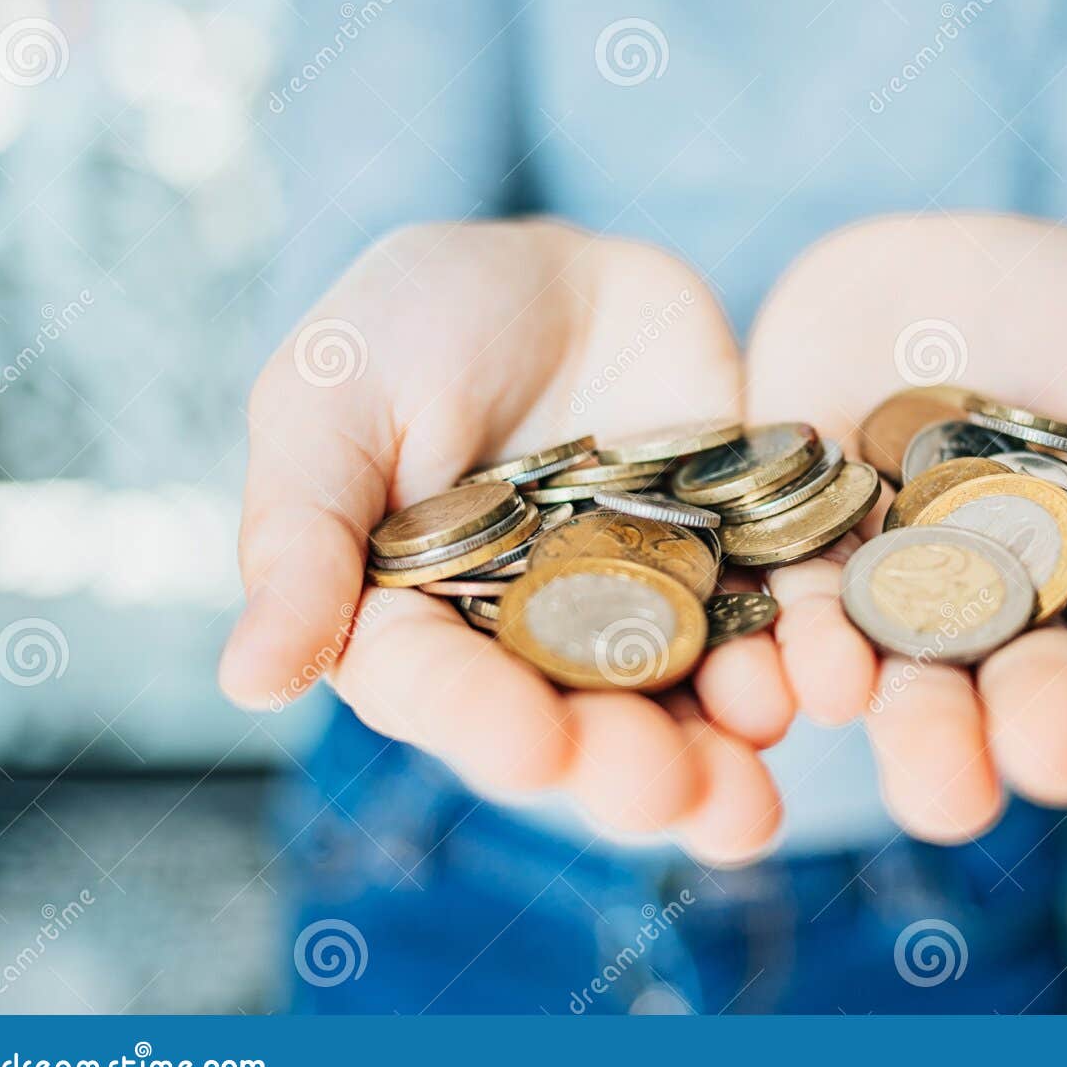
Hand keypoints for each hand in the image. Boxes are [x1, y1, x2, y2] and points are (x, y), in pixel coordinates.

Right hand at [218, 222, 793, 864]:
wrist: (561, 267)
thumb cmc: (413, 323)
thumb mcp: (334, 401)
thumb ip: (301, 534)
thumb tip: (246, 681)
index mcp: (420, 621)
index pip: (441, 691)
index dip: (482, 723)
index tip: (529, 744)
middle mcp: (534, 644)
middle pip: (576, 725)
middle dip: (620, 767)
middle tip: (662, 789)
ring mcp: (641, 614)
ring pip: (679, 708)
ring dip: (718, 756)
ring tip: (752, 799)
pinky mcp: (729, 571)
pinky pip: (766, 627)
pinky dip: (793, 662)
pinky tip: (819, 685)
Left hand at [742, 214, 1066, 840]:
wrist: (925, 259)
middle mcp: (1006, 622)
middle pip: (1021, 701)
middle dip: (1033, 733)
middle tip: (1044, 760)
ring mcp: (900, 599)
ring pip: (908, 686)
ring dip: (918, 733)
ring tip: (936, 773)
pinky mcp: (805, 563)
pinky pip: (803, 617)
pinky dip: (808, 653)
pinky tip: (823, 682)